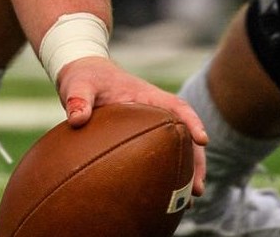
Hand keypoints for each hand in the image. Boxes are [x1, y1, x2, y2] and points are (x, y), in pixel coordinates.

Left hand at [55, 56, 207, 194]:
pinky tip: (162, 200)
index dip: (192, 123)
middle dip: (196, 161)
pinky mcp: (141, 139)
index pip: (177, 107)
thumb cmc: (84, 77)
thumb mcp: (78, 84)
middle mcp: (155, 112)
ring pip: (176, 150)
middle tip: (196, 189)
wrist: (82, 75)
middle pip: (184, 136)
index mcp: (147, 96)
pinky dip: (165, 176)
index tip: (202, 141)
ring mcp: (150, 126)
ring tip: (188, 203)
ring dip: (185, 173)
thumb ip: (78, 97)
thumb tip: (78, 119)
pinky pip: (159, 157)